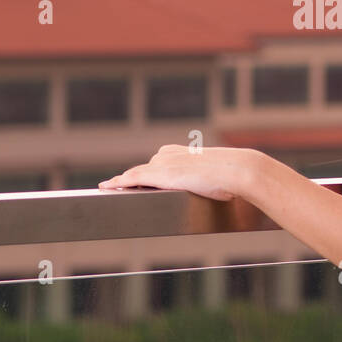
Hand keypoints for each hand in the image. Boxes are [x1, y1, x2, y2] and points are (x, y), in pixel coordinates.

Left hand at [97, 144, 256, 202]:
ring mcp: (162, 164)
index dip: (145, 172)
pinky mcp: (158, 175)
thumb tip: (219, 189)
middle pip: (143, 169)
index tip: (135, 178)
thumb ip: (208, 179)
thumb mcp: (217, 175)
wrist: (235, 170)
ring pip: (134, 174)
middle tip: (117, 187)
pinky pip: (130, 179)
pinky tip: (106, 186)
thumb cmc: (232, 175)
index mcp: (180, 152)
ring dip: (121, 181)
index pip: (157, 163)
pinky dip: (116, 182)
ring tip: (108, 187)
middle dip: (132, 179)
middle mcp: (167, 154)